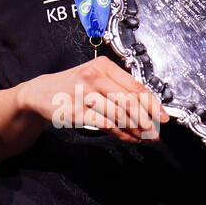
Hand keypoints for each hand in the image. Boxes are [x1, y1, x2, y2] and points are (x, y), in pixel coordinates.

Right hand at [20, 56, 168, 143]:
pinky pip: (105, 124)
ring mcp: (83, 93)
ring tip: (144, 137)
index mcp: (103, 66)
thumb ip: (119, 88)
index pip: (135, 86)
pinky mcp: (76, 111)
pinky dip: (121, 133)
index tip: (164, 117)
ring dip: (135, 129)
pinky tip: (128, 138)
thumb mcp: (96, 78)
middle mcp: (93, 76)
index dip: (152, 104)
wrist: (41, 93)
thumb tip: (149, 108)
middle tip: (156, 133)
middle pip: (129, 101)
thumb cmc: (74, 86)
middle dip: (147, 120)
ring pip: (119, 114)